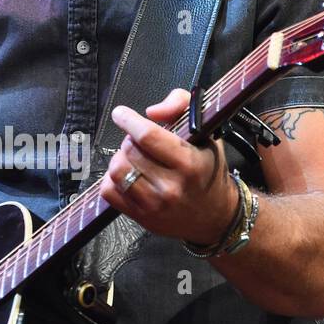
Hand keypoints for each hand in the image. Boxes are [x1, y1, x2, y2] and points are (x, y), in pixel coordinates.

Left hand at [98, 88, 237, 243]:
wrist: (214, 216)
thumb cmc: (207, 170)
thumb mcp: (206, 133)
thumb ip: (181, 107)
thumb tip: (152, 112)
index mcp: (189, 163)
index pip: (148, 136)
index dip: (129, 121)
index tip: (121, 114)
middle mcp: (171, 186)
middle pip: (129, 151)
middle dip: (130, 140)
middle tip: (139, 142)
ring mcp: (154, 205)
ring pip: (116, 170)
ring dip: (120, 158)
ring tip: (133, 158)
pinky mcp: (140, 217)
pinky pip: (109, 192)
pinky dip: (112, 179)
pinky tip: (127, 175)